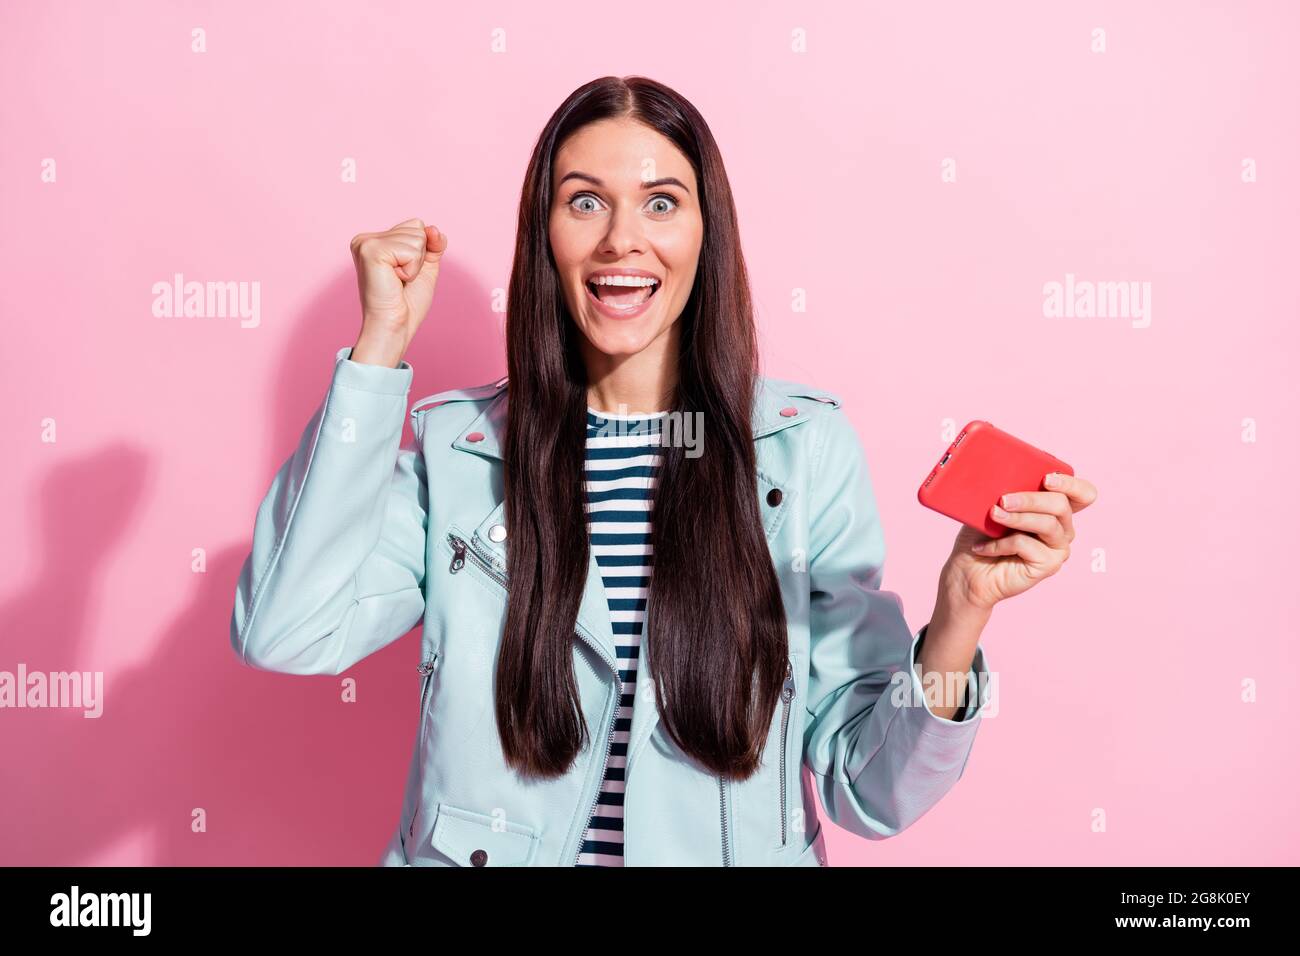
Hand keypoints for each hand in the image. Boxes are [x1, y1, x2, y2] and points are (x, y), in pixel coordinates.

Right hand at [348, 217, 448, 366]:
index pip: (415, 225)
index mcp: (375, 240)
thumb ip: (433, 244)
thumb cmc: (406, 303)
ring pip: (417, 237)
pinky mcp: (370, 250)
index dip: (423, 250)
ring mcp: (366, 242)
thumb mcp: (425, 267)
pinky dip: (411, 269)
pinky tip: (395, 280)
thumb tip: (434, 228)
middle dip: (419, 258)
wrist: (394, 326)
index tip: (405, 273)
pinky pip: (411, 250)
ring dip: (415, 265)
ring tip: (397, 280)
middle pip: (417, 228)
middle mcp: (366, 238)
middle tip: (400, 279)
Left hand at [941, 471, 1098, 612]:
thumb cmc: (980, 536)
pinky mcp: (1048, 565)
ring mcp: (1058, 548)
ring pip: (1048, 524)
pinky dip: (1001, 543)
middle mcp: (1062, 528)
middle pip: (1061, 505)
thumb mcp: (993, 506)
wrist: (969, 572)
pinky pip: (1027, 545)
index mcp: (1054, 510)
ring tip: (993, 515)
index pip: (1082, 494)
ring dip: (1017, 518)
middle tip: (1003, 500)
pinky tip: (983, 547)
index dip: (1070, 484)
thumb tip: (1005, 472)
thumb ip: (1008, 491)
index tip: (1047, 479)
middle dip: (1031, 499)